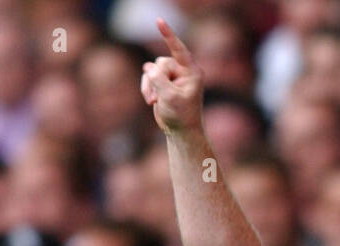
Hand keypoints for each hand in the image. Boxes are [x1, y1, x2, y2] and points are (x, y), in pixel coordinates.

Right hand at [141, 19, 203, 133]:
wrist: (180, 131)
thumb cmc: (181, 116)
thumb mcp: (170, 97)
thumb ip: (158, 79)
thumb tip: (148, 67)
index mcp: (192, 72)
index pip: (179, 49)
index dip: (168, 35)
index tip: (159, 20)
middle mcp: (184, 71)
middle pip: (161, 62)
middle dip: (156, 79)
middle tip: (160, 97)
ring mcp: (172, 76)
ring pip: (152, 69)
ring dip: (149, 85)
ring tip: (155, 101)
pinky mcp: (163, 82)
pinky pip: (148, 76)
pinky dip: (146, 88)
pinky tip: (152, 101)